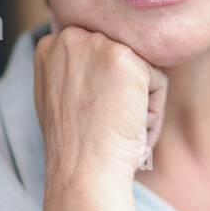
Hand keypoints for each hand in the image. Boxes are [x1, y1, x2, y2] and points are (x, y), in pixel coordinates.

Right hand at [33, 23, 167, 181]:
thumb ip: (72, 71)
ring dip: (141, 106)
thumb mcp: (59, 99)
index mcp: (50, 45)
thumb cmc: (75, 148)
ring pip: (143, 72)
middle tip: (111, 129)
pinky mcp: (125, 58)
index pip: (100, 57)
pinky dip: (154, 111)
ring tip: (122, 132)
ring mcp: (97, 45)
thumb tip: (102, 67)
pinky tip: (133, 130)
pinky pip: (159, 81)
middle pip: (122, 62)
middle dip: (125, 97)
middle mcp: (70, 37)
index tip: (98, 119)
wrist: (83, 172)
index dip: (105, 92)